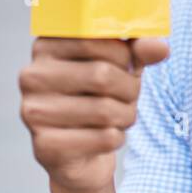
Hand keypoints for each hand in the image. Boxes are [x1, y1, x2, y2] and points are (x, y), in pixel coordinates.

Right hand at [19, 37, 169, 191]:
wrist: (80, 155)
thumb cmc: (100, 98)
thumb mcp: (122, 67)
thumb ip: (138, 51)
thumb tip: (159, 47)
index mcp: (46, 46)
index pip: (93, 38)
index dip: (124, 53)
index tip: (128, 64)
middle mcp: (32, 76)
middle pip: (101, 74)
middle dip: (129, 88)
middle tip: (130, 95)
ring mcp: (33, 111)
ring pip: (104, 109)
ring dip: (126, 115)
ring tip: (121, 117)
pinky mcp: (44, 146)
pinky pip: (102, 138)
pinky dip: (117, 139)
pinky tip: (107, 137)